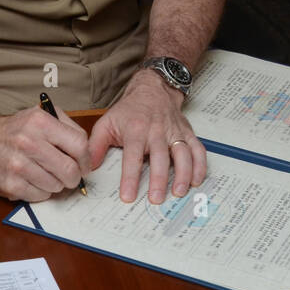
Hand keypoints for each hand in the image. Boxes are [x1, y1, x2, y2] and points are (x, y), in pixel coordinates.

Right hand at [0, 103, 89, 201]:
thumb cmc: (15, 128)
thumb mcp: (41, 115)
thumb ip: (68, 127)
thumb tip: (88, 152)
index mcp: (40, 123)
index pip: (79, 145)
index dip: (86, 159)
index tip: (84, 165)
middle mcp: (28, 143)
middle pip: (70, 170)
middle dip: (74, 176)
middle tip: (70, 175)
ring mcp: (17, 166)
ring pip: (56, 186)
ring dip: (57, 184)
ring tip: (47, 174)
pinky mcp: (10, 185)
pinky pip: (40, 196)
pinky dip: (41, 191)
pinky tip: (34, 181)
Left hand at [89, 70, 205, 203]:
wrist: (152, 89)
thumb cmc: (130, 110)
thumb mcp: (107, 123)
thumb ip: (96, 146)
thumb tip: (89, 168)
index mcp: (136, 129)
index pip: (133, 156)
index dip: (130, 177)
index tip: (128, 196)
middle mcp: (157, 131)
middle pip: (160, 157)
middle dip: (159, 180)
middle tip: (156, 199)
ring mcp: (175, 132)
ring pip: (183, 154)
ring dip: (183, 174)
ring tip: (179, 192)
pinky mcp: (187, 133)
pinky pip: (198, 150)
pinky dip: (200, 166)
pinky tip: (197, 180)